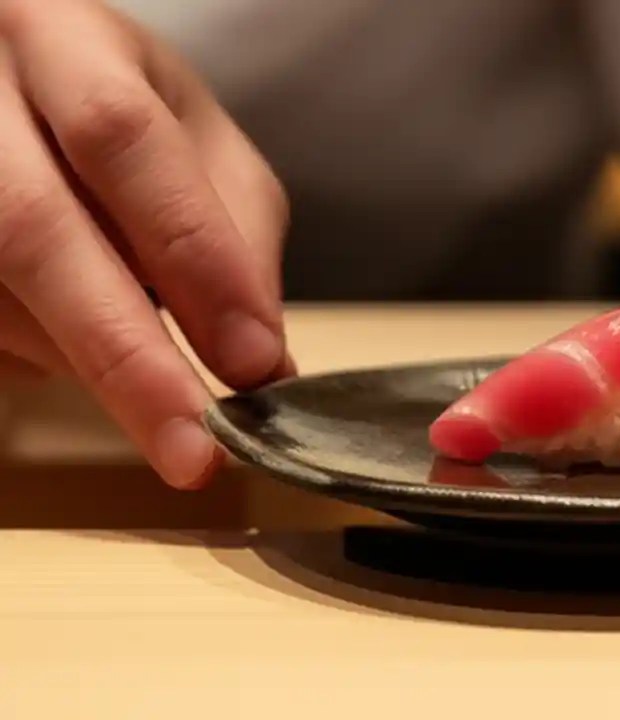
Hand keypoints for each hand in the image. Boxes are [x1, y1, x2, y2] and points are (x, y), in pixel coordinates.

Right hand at [0, 0, 291, 488]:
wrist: (11, 86)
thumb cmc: (121, 116)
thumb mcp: (200, 145)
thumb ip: (234, 239)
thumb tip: (260, 363)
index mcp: (59, 35)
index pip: (121, 140)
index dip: (192, 257)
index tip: (250, 362)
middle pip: (29, 227)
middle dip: (123, 356)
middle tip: (192, 451)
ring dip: (85, 359)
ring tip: (147, 367)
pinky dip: (36, 358)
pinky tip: (72, 339)